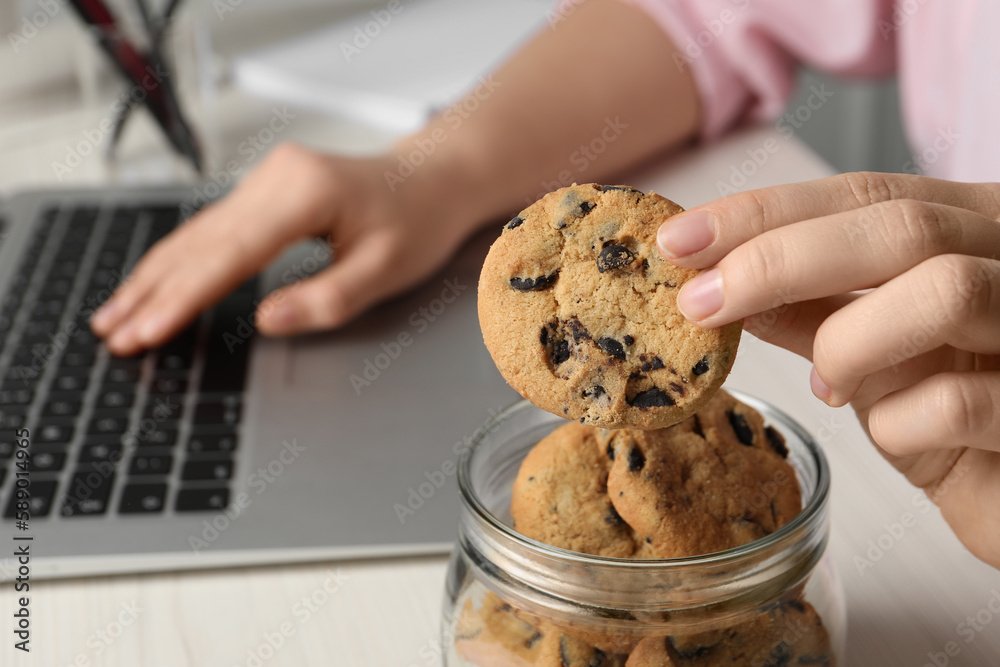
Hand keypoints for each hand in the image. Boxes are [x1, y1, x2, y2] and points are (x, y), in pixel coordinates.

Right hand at [91, 143, 476, 354]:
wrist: (431, 181)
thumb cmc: (417, 221)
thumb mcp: (386, 271)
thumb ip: (327, 299)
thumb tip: (267, 321)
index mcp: (304, 193)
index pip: (228, 255)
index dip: (182, 298)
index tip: (147, 330)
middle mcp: (276, 178)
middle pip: (199, 242)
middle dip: (152, 292)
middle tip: (113, 333)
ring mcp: (266, 179)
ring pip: (196, 234)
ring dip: (154, 275)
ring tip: (115, 314)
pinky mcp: (264, 189)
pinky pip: (211, 229)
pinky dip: (179, 260)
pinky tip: (153, 281)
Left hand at [656, 172, 999, 567]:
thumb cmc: (955, 411)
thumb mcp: (870, 347)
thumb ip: (806, 307)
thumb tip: (712, 278)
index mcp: (975, 226)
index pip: (863, 195)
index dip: (765, 214)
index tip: (679, 240)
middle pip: (902, 225)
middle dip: (780, 260)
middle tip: (699, 301)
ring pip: (944, 289)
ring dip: (848, 340)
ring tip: (824, 382)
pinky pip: (959, 400)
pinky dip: (899, 421)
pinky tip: (895, 434)